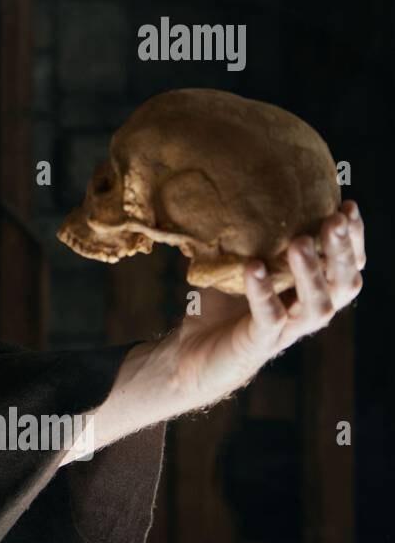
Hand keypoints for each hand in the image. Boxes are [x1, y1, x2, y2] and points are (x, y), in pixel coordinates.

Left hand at [172, 201, 365, 403]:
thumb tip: (236, 187)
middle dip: (343, 251)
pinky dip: (263, 291)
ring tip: (300, 241)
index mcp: (310, 291)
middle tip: (334, 219)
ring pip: (317, 306)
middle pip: (343, 284)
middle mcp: (306, 312)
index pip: (346, 265)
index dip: (353, 239)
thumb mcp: (235, 264)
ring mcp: (286, 331)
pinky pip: (268, 317)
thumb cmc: (220, 306)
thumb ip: (245, 235)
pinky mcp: (259, 343)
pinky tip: (254, 266)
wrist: (190, 354)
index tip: (347, 205)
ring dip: (311, 272)